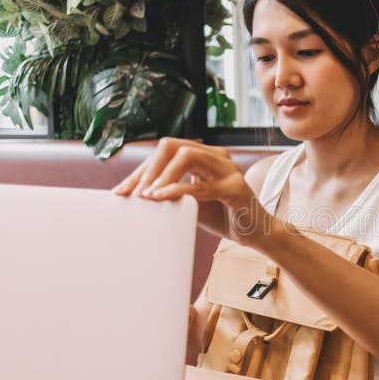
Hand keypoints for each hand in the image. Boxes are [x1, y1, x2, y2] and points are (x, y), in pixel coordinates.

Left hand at [111, 137, 269, 246]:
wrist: (256, 233)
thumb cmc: (224, 216)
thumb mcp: (193, 202)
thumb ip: (172, 193)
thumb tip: (137, 195)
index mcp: (206, 157)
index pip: (167, 152)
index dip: (141, 170)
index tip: (122, 190)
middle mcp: (218, 157)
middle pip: (173, 146)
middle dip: (148, 168)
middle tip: (132, 192)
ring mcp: (228, 170)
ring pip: (187, 157)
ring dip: (162, 175)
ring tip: (146, 195)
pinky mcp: (235, 188)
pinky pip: (201, 185)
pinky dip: (177, 190)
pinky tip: (160, 198)